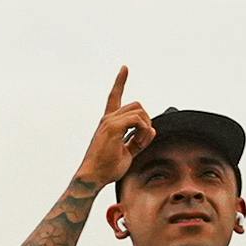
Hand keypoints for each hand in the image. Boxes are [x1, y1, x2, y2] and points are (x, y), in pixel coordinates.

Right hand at [75, 66, 155, 192]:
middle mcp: (108, 119)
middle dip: (147, 120)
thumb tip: (153, 130)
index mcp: (109, 123)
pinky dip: (144, 131)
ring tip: (140, 143)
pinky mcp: (112, 127)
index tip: (125, 68)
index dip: (120, 82)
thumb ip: (139, 140)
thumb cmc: (107, 168)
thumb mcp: (128, 152)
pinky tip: (139, 142)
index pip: (114, 97)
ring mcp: (109, 121)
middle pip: (137, 105)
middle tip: (143, 140)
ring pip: (139, 110)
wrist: (93, 177)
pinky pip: (138, 120)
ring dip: (146, 126)